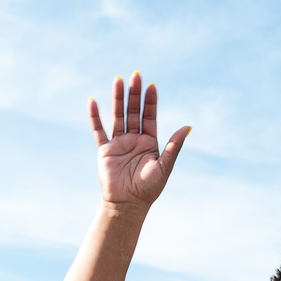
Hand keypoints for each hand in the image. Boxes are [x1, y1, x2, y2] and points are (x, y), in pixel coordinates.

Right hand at [90, 73, 191, 210]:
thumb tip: (188, 127)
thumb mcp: (164, 166)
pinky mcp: (104, 150)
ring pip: (118, 116)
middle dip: (134, 94)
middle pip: (134, 111)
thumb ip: (174, 146)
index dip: (150, 101)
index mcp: (150, 142)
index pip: (149, 116)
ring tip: (118, 80)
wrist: (127, 205)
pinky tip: (93, 102)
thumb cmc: (149, 189)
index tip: (151, 86)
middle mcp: (134, 139)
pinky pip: (98, 130)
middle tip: (135, 76)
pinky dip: (95, 117)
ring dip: (117, 99)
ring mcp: (119, 143)